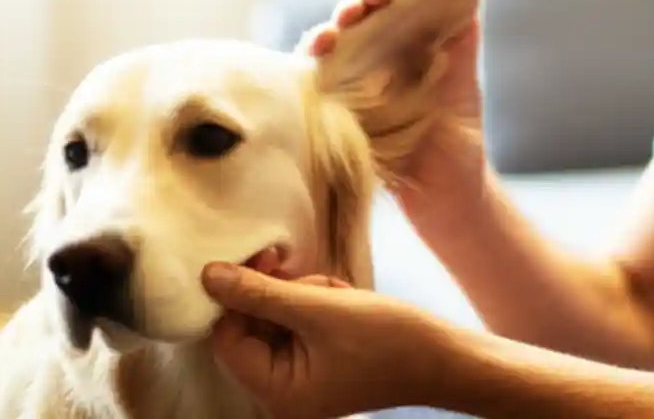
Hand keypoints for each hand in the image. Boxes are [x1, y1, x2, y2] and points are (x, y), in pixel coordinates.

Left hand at [201, 260, 452, 417]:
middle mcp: (284, 392)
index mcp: (277, 393)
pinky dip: (319, 302)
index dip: (238, 297)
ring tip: (338, 292)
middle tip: (307, 274)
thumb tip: (207, 276)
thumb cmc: (388, 339)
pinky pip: (301, 323)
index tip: (263, 260)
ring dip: (305, 294)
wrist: (446, 357)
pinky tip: (345, 299)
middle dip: (280, 293)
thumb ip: (260, 291)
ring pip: (279, 317)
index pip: (228, 337)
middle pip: (252, 326)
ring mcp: (304, 378)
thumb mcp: (319, 307)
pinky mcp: (322, 362)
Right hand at [305, 0, 487, 225]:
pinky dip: (305, 70)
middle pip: (349, 14)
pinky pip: (308, 84)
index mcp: (401, 38)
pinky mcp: (329, 114)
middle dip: (352, 3)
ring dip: (324, 34)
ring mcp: (346, 82)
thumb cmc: (457, 137)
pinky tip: (312, 64)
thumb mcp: (463, 78)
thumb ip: (460, 34)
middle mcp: (369, 53)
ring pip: (323, 44)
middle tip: (361, 8)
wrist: (447, 195)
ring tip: (331, 37)